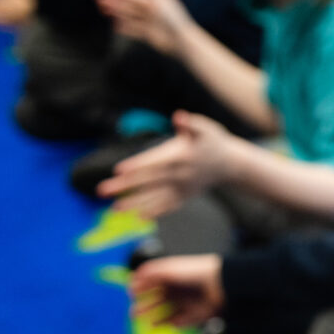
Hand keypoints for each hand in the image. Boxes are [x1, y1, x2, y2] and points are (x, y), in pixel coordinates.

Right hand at [96, 0, 195, 54]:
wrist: (181, 41)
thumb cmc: (174, 18)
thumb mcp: (163, 0)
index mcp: (155, 0)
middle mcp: (152, 10)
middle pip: (129, 3)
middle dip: (114, 0)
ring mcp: (150, 22)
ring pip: (129, 16)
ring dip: (116, 12)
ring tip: (102, 9)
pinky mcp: (149, 34)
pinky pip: (133, 30)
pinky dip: (124, 27)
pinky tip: (115, 25)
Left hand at [97, 111, 236, 218]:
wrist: (231, 164)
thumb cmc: (213, 142)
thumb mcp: (205, 128)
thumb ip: (191, 124)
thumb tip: (179, 116)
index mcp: (181, 157)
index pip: (155, 162)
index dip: (137, 166)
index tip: (119, 170)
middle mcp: (180, 175)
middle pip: (149, 181)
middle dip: (125, 187)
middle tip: (102, 190)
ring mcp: (183, 188)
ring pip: (156, 197)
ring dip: (135, 204)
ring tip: (115, 209)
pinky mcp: (185, 196)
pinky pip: (168, 206)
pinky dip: (155, 212)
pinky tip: (138, 217)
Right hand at [128, 253, 224, 325]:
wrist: (221, 283)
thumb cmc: (194, 272)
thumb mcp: (167, 269)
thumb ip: (148, 274)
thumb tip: (132, 279)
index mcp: (171, 276)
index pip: (151, 283)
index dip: (141, 289)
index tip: (132, 294)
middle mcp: (178, 289)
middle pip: (157, 300)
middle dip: (144, 306)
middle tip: (134, 313)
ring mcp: (186, 303)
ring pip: (166, 313)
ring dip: (154, 318)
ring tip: (145, 322)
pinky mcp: (195, 314)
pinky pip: (181, 322)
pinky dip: (172, 324)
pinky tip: (166, 325)